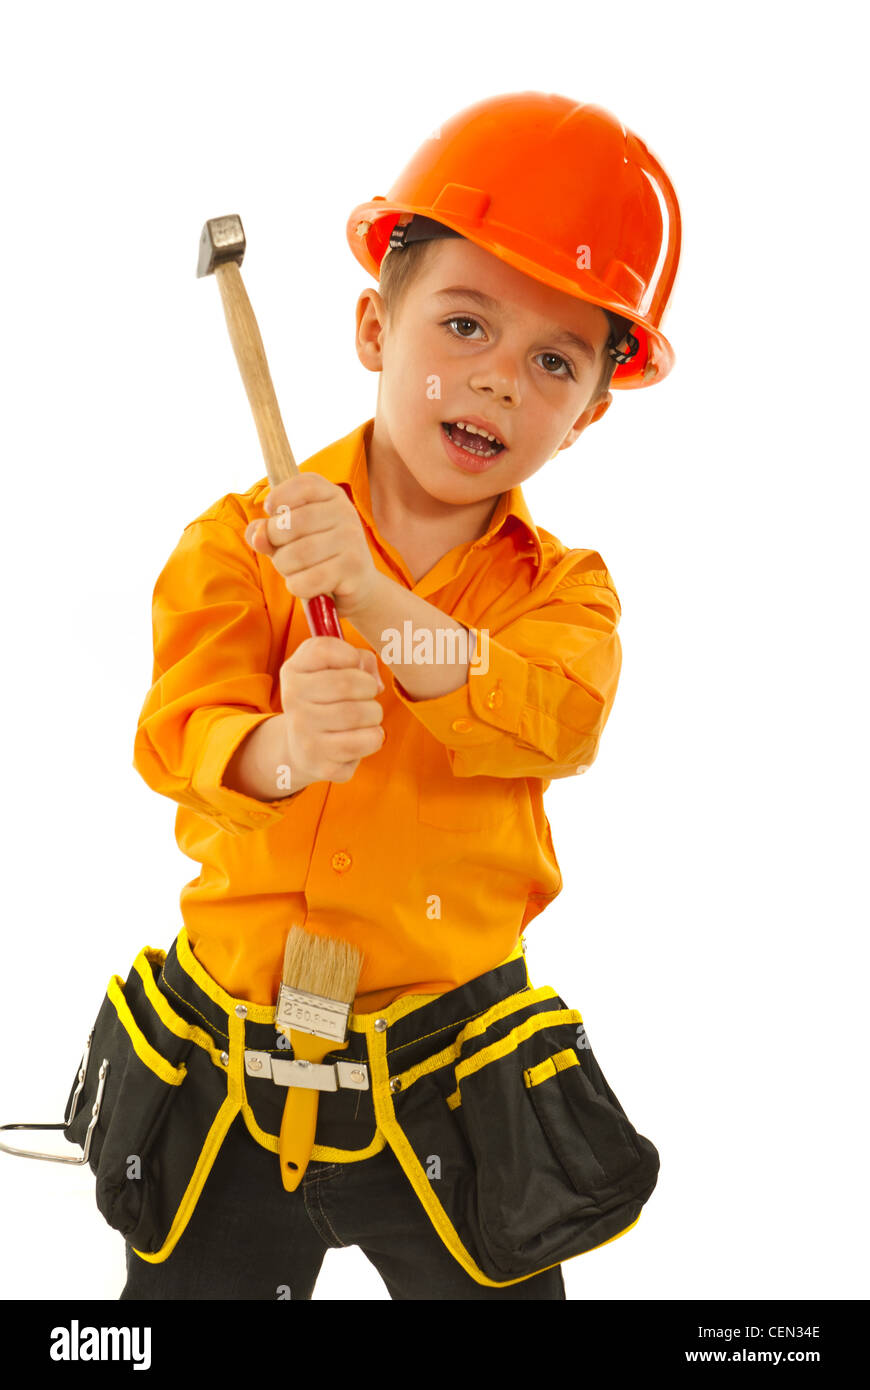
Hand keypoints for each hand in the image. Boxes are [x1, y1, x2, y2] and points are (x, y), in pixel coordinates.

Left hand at [245, 473, 378, 618]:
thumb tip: (258, 535)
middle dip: (275, 545)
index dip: (278, 497)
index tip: (270, 511)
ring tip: (294, 571)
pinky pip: (309, 579)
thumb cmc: (317, 555)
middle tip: (283, 554)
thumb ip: (267, 532)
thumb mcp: (289, 538)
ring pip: (296, 555)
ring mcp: (352, 539)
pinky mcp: (353, 568)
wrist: (356, 584)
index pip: (302, 485)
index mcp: (331, 495)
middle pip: (289, 525)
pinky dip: (297, 586)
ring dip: (285, 569)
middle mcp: (345, 512)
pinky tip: (303, 585)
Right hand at [278, 637, 385, 786]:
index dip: (350, 655)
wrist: (303, 747)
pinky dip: (374, 737)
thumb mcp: (333, 669)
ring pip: (360, 714)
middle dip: (369, 688)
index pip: (324, 650)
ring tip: (366, 717)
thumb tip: (375, 682)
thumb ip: (359, 659)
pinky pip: (367, 742)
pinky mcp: (322, 763)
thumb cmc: (326, 699)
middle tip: (366, 696)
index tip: (353, 666)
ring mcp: (304, 735)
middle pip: (348, 684)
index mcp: (293, 672)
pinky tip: (361, 737)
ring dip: (374, 714)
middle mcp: (293, 702)